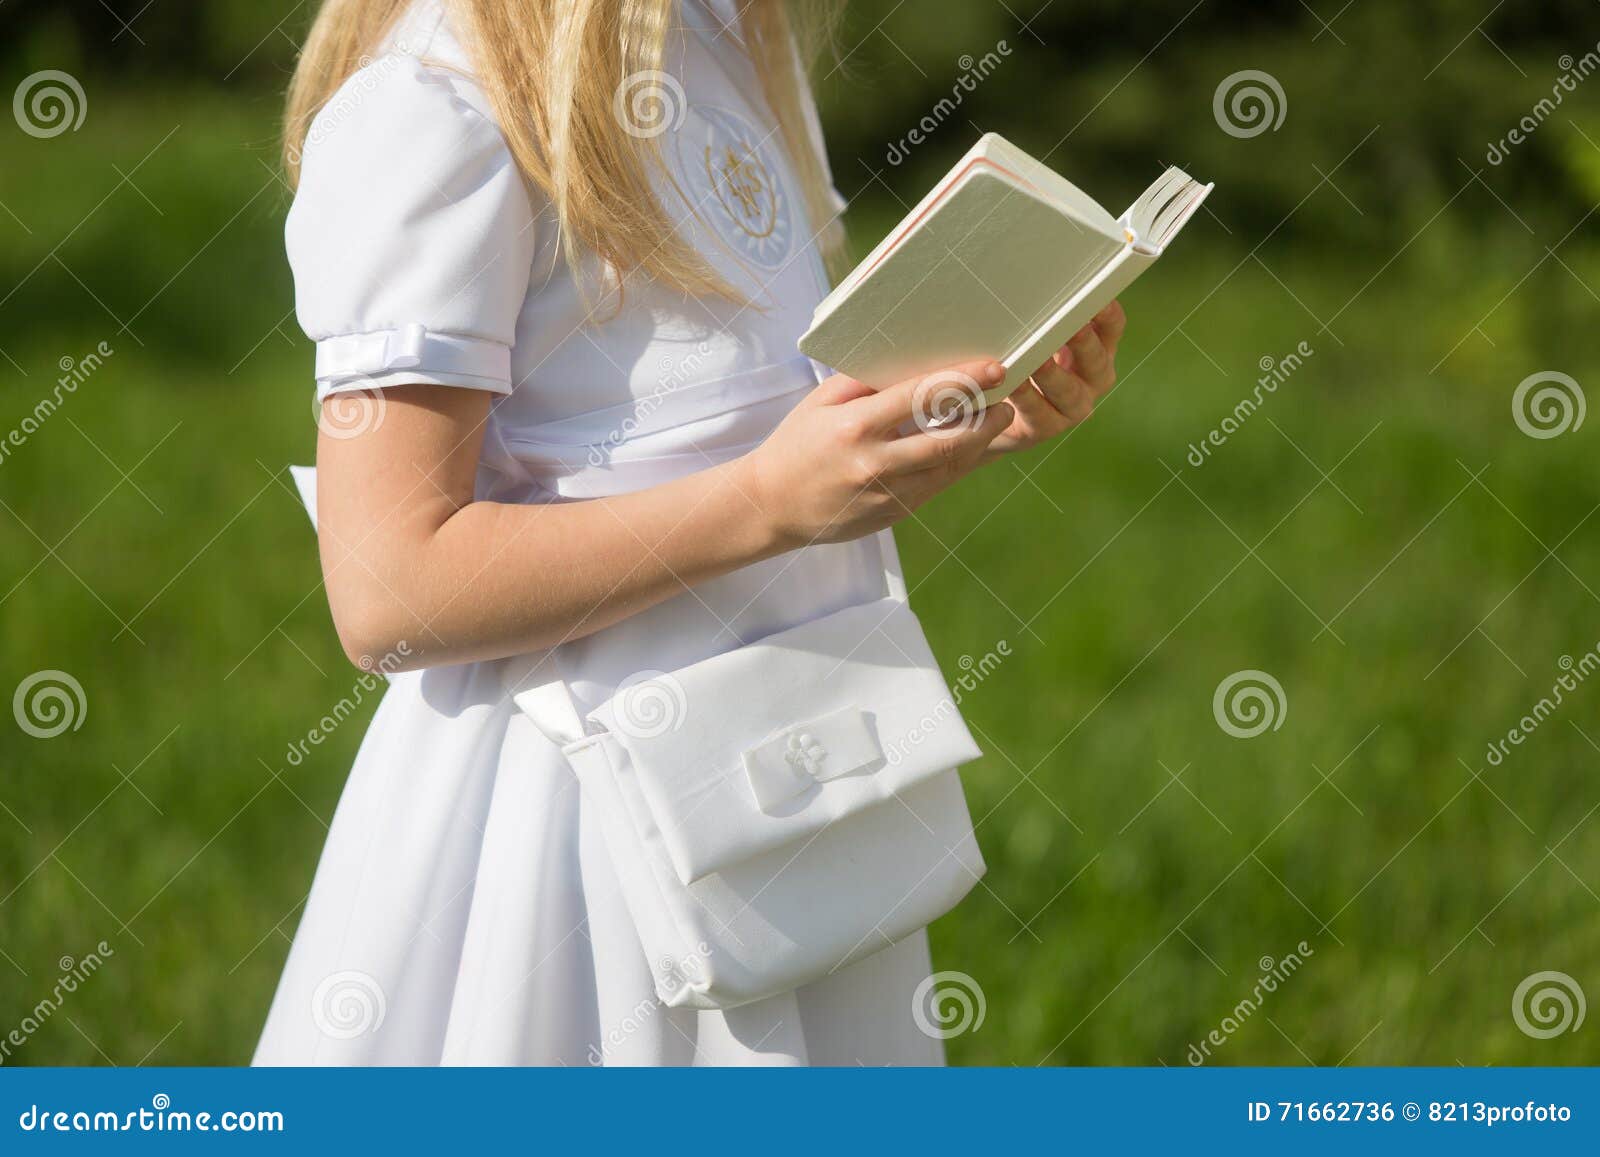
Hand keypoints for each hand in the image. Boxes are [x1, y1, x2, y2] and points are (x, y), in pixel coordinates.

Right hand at [735, 359, 1015, 548]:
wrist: (771, 505)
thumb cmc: (796, 444)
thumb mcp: (820, 402)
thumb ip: (864, 382)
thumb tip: (912, 360)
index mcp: (855, 427)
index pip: (921, 397)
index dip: (964, 381)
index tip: (995, 367)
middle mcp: (874, 463)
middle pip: (949, 439)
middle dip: (986, 419)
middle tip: (1006, 400)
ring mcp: (886, 494)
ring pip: (949, 467)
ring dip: (978, 444)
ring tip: (995, 420)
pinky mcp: (892, 515)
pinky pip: (935, 486)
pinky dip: (955, 464)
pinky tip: (967, 447)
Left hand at [986, 300, 1125, 457]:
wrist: (995, 413)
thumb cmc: (1022, 362)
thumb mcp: (1037, 337)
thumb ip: (1043, 317)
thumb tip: (1030, 287)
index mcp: (1097, 350)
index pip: (1112, 328)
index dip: (1108, 315)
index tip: (1098, 298)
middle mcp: (1092, 379)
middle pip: (1095, 359)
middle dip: (1083, 343)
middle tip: (1072, 326)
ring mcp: (1073, 406)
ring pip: (1068, 390)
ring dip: (1052, 374)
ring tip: (1036, 360)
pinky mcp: (1047, 427)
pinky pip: (1038, 412)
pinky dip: (1026, 397)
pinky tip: (1013, 383)